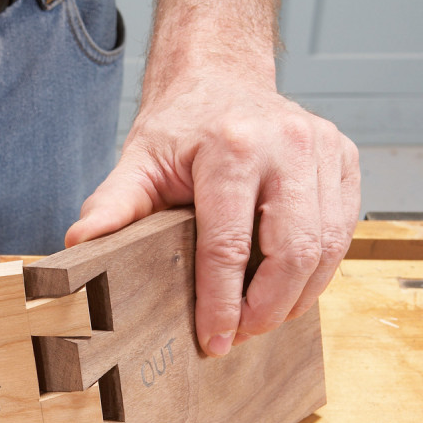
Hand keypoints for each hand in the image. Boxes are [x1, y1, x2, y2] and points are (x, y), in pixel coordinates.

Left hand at [66, 69, 359, 356]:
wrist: (221, 80)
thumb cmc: (180, 129)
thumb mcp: (138, 162)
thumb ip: (112, 206)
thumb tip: (77, 244)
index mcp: (232, 148)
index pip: (229, 246)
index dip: (222, 304)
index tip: (214, 342)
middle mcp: (288, 145)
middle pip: (291, 254)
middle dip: (266, 310)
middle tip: (239, 336)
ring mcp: (325, 150)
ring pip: (325, 250)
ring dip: (295, 298)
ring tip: (261, 319)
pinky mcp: (345, 160)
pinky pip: (341, 233)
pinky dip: (317, 272)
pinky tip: (287, 289)